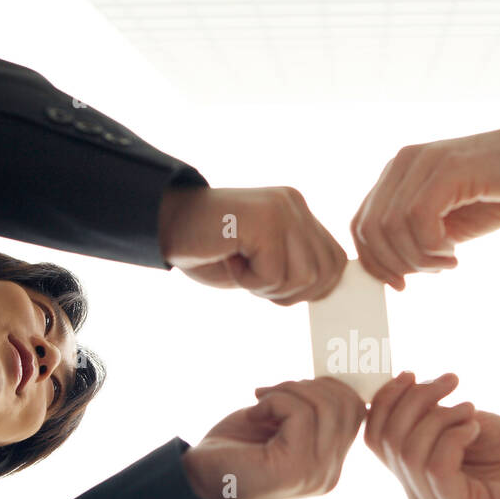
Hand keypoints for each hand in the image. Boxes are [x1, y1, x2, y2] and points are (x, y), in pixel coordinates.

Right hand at [158, 186, 347, 304]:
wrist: (164, 226)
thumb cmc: (211, 251)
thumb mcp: (264, 262)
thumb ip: (296, 268)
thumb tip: (327, 292)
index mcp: (300, 214)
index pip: (335, 264)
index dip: (308, 289)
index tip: (270, 281)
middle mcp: (296, 205)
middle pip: (323, 275)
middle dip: (288, 292)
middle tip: (251, 275)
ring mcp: (282, 209)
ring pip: (302, 277)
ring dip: (266, 286)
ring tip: (239, 264)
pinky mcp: (264, 219)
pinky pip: (274, 274)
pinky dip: (248, 280)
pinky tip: (228, 258)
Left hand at [182, 377, 365, 498]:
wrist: (196, 479)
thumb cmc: (235, 448)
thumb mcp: (280, 423)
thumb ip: (310, 409)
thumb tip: (330, 377)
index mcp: (329, 463)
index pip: (357, 411)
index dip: (331, 386)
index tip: (296, 385)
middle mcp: (329, 473)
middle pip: (346, 405)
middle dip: (309, 385)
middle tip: (273, 393)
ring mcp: (316, 474)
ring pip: (325, 406)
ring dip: (288, 391)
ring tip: (262, 402)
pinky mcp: (295, 469)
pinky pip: (300, 413)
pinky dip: (274, 402)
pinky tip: (253, 414)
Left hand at [351, 100, 499, 288]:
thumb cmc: (499, 191)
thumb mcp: (449, 222)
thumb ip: (417, 237)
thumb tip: (391, 270)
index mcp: (398, 175)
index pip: (361, 225)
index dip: (374, 263)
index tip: (401, 284)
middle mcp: (404, 164)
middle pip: (371, 229)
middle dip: (397, 264)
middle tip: (433, 271)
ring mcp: (424, 162)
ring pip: (392, 226)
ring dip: (419, 257)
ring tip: (449, 260)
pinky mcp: (448, 168)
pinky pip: (419, 217)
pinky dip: (432, 246)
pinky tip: (454, 251)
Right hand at [364, 372, 499, 498]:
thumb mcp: (464, 424)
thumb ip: (430, 414)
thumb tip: (401, 384)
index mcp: (413, 478)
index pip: (373, 438)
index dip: (385, 400)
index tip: (412, 373)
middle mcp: (419, 498)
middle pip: (388, 440)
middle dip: (415, 399)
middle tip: (451, 382)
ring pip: (409, 451)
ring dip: (440, 416)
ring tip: (470, 408)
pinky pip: (436, 466)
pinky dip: (453, 435)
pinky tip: (476, 427)